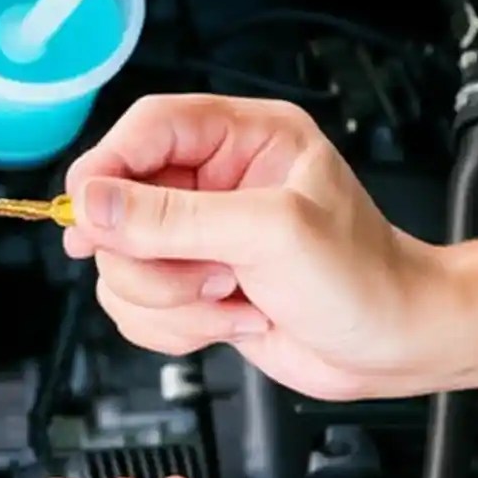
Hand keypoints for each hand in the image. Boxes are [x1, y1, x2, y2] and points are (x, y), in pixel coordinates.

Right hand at [63, 94, 477, 399]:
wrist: (391, 347)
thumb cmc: (363, 278)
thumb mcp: (269, 234)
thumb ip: (173, 218)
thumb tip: (94, 203)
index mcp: (242, 138)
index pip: (146, 129)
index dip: (106, 166)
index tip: (86, 210)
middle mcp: (211, 182)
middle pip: (117, 206)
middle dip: (152, 258)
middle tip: (206, 274)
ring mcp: (194, 237)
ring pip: (118, 264)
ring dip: (168, 299)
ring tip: (230, 298)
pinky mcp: (185, 283)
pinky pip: (133, 304)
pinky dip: (174, 327)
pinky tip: (229, 320)